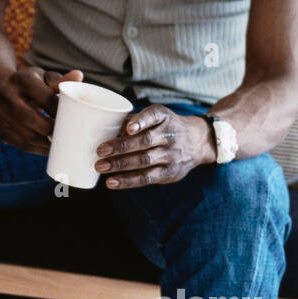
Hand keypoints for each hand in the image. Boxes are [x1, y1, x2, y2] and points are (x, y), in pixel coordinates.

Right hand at [0, 66, 83, 153]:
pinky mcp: (1, 131)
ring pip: (27, 136)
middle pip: (32, 119)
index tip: (73, 116)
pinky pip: (22, 145)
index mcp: (22, 80)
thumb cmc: (28, 83)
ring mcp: (1, 115)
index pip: (45, 98)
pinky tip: (50, 146)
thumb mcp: (41, 77)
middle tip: (68, 132)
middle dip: (52, 129)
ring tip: (62, 142)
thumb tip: (78, 76)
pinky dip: (39, 149)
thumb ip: (60, 80)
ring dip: (47, 143)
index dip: (60, 110)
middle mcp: (7, 97)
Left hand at [94, 106, 215, 188]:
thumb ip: (133, 120)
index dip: (141, 122)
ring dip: (120, 165)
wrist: (198, 142)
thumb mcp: (157, 116)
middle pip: (144, 142)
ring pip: (143, 161)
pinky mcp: (168, 173)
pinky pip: (146, 178)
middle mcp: (169, 135)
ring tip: (100, 166)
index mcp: (163, 117)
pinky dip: (128, 181)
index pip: (153, 116)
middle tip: (100, 151)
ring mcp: (170, 155)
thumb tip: (105, 129)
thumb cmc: (166, 127)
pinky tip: (112, 182)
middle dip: (120, 147)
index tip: (128, 128)